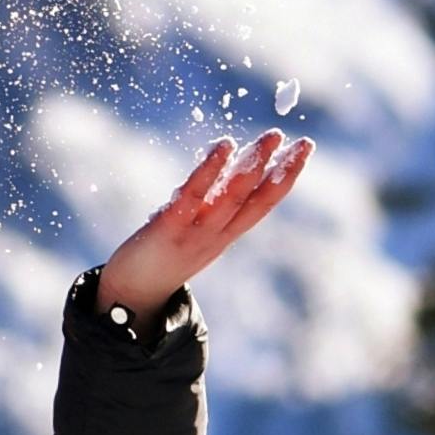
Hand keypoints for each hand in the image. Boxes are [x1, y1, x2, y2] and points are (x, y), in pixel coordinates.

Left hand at [96, 128, 312, 341]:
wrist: (131, 295)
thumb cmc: (160, 258)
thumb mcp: (193, 233)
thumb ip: (209, 208)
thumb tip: (224, 174)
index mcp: (224, 235)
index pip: (262, 204)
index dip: (285, 178)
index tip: (303, 150)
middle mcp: (217, 235)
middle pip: (256, 199)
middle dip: (282, 170)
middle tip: (304, 141)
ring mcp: (195, 233)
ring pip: (233, 197)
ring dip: (254, 165)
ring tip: (272, 138)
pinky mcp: (169, 228)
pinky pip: (194, 195)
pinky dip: (211, 170)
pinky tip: (225, 145)